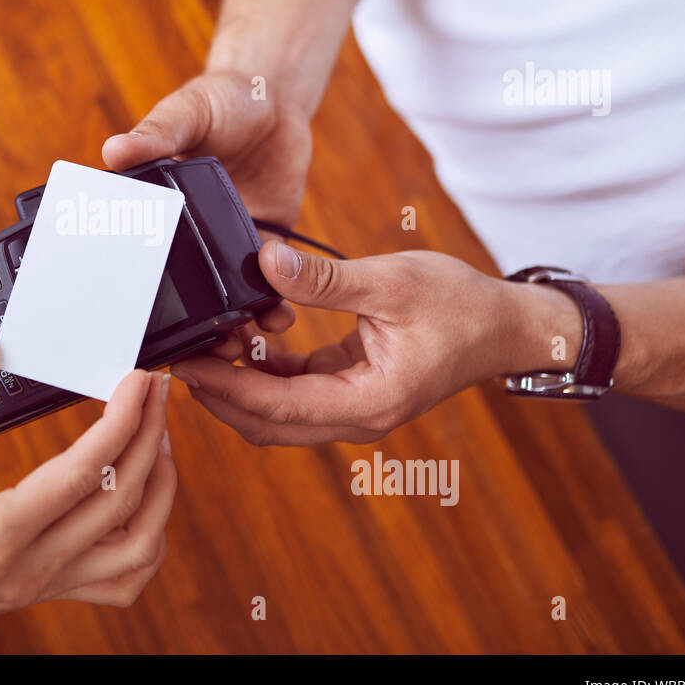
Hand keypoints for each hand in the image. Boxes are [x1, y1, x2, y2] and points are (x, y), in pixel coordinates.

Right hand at [0, 333, 176, 652]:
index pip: (83, 472)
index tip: (136, 380)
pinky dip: (148, 538)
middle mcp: (31, 568)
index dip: (121, 419)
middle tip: (155, 391)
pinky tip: (143, 501)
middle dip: (151, 436)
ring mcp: (45, 587)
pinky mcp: (48, 595)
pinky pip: (122, 580)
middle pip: (122, 500)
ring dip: (161, 491)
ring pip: (139, 549)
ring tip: (159, 440)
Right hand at [102, 71, 307, 334]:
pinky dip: (271, 305)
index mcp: (157, 207)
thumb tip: (114, 151)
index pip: (138, 257)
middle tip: (195, 353)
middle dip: (188, 326)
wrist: (276, 99)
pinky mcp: (264, 243)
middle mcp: (186, 234)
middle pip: (181, 290)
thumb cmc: (221, 99)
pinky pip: (267, 283)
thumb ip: (157, 132)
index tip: (136, 327)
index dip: (136, 293)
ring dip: (230, 325)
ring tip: (237, 346)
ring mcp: (224, 243)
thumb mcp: (187, 111)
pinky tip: (276, 319)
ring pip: (223, 297)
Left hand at [171, 241, 579, 445]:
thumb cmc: (461, 304)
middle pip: (267, 423)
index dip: (225, 388)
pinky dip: (266, 375)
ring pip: (277, 415)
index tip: (185, 364)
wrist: (506, 326)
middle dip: (218, 395)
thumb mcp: (391, 281)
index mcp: (369, 401)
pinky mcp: (351, 392)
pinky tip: (243, 342)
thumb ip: (324, 278)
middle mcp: (357, 418)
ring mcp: (354, 409)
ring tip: (201, 348)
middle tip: (177, 358)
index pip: (278, 408)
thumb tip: (264, 260)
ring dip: (238, 387)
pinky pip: (296, 394)